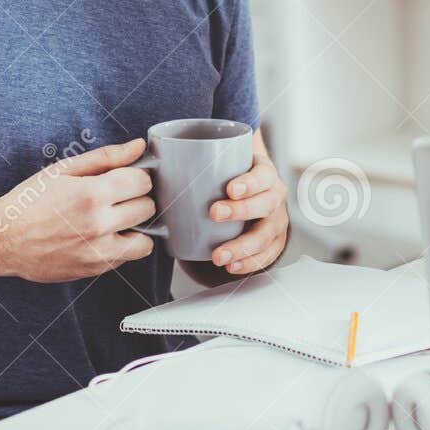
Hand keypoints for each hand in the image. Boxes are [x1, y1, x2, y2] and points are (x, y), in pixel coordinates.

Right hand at [0, 138, 156, 282]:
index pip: (142, 181)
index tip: (123, 179)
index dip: (134, 177)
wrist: (3, 240)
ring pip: (145, 239)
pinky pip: (128, 257)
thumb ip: (106, 157)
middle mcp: (99, 224)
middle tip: (116, 198)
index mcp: (92, 194)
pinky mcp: (95, 269)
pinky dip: (122, 246)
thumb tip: (138, 146)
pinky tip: (102, 237)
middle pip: (147, 208)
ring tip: (115, 220)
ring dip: (135, 228)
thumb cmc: (29, 203)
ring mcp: (98, 251)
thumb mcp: (64, 170)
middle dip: (135, 199)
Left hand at [205, 137, 288, 275]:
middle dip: (241, 210)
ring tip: (219, 255)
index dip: (250, 182)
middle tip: (214, 214)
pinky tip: (233, 266)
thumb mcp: (224, 166)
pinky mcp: (274, 242)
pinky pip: (267, 255)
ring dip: (243, 246)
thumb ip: (195, 164)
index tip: (230, 189)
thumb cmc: (232, 181)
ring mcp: (276, 221)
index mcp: (263, 173)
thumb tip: (153, 163)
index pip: (263, 175)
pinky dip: (250, 262)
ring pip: (266, 235)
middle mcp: (274, 196)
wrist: (252, 195)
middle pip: (266, 204)